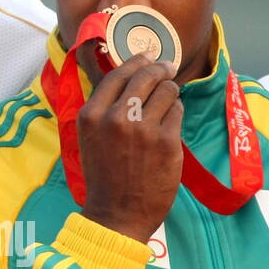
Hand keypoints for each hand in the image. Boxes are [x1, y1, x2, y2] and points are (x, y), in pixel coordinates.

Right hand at [77, 50, 183, 242]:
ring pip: (166, 91)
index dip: (136, 62)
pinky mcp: (167, 142)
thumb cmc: (104, 175)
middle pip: (145, 76)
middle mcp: (115, 118)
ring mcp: (143, 129)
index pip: (117, 75)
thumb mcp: (90, 137)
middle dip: (159, 68)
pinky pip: (177, 112)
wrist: (117, 212)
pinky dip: (176, 112)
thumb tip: (130, 79)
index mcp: (91, 115)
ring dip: (170, 91)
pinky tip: (170, 122)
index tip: (147, 56)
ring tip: (168, 99)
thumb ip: (104, 109)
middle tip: (168, 68)